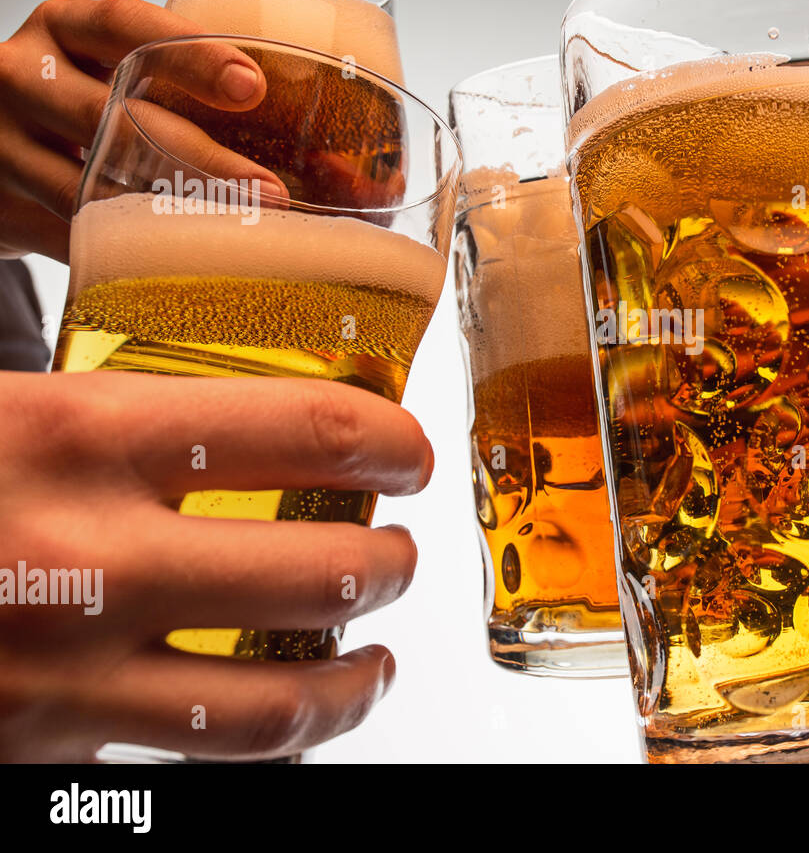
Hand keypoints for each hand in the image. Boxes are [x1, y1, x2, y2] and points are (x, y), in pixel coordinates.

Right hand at [0, 0, 269, 260]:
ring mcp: (1, 142)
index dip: (192, 54)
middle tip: (269, 190)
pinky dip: (127, 253)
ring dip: (167, 217)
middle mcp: (23, 75)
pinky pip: (70, 236)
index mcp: (66, 29)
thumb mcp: (118, 76)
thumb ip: (196, 97)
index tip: (253, 86)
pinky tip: (181, 268)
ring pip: (89, 186)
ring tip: (235, 237)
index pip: (128, 25)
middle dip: (200, 158)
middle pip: (116, 115)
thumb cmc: (82, 104)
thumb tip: (350, 171)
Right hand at [0, 371, 432, 760]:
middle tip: (396, 553)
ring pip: (276, 703)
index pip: (307, 430)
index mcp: (82, 437)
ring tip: (373, 660)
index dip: (389, 444)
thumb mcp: (7, 412)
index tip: (407, 454)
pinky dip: (256, 746)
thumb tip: (226, 406)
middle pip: (319, 572)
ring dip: (353, 684)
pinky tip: (273, 716)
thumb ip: (109, 414)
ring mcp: (63, 673)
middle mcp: (87, 557)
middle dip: (389, 565)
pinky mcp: (37, 756)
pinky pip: (190, 764)